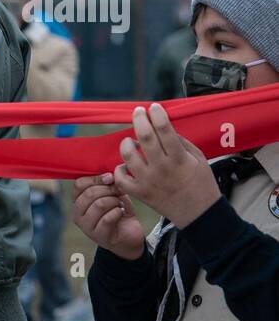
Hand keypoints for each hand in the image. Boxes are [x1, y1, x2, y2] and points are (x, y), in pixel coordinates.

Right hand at [72, 173, 145, 259]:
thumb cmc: (119, 213)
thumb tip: (110, 175)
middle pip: (89, 193)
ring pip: (99, 204)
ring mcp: (86, 226)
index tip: (111, 177)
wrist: (129, 237)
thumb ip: (108, 185)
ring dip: (114, 201)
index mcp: (78, 202)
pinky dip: (118, 212)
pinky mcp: (99, 235)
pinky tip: (122, 213)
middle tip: (119, 192)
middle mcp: (78, 214)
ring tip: (120, 204)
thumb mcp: (113, 195)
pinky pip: (108, 218)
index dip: (96, 178)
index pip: (79, 184)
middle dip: (109, 189)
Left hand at [114, 103, 218, 228]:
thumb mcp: (198, 159)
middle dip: (139, 120)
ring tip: (130, 141)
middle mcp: (162, 168)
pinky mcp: (139, 193)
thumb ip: (181, 142)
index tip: (154, 107)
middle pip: (144, 138)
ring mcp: (148, 181)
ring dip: (126, 144)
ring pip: (127, 156)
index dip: (157, 115)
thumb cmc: (201, 183)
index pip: (164, 130)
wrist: (199, 213)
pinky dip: (120, 169)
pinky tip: (126, 164)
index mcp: (179, 159)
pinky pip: (120, 178)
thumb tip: (164, 127)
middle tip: (137, 112)